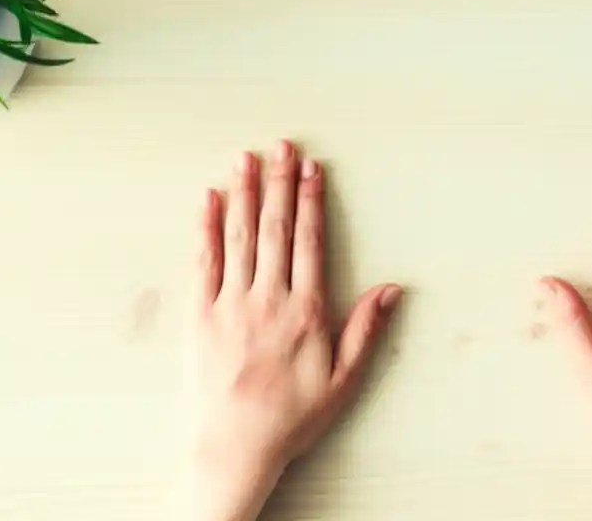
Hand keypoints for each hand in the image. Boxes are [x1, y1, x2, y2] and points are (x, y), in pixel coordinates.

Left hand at [184, 141, 402, 520]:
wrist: (234, 445)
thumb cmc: (291, 417)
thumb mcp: (343, 380)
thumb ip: (365, 329)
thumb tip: (391, 288)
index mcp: (305, 312)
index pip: (309, 241)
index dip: (311, 201)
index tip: (312, 169)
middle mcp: (267, 299)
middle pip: (275, 228)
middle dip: (280, 182)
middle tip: (283, 145)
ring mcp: (230, 304)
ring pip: (239, 236)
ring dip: (244, 192)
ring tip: (247, 157)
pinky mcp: (200, 315)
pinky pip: (203, 261)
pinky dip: (206, 227)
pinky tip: (210, 199)